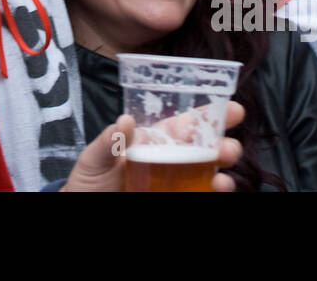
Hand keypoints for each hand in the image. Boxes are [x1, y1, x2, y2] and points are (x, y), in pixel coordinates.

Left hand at [61, 100, 244, 191]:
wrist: (85, 208)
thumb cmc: (91, 182)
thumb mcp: (94, 159)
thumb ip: (108, 141)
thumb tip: (125, 120)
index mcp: (153, 142)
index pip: (184, 125)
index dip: (207, 116)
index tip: (231, 108)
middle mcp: (170, 161)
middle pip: (204, 148)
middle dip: (222, 144)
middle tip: (229, 147)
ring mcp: (177, 183)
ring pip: (209, 173)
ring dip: (223, 169)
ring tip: (224, 172)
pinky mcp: (180, 198)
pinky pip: (202, 193)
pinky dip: (215, 190)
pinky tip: (218, 187)